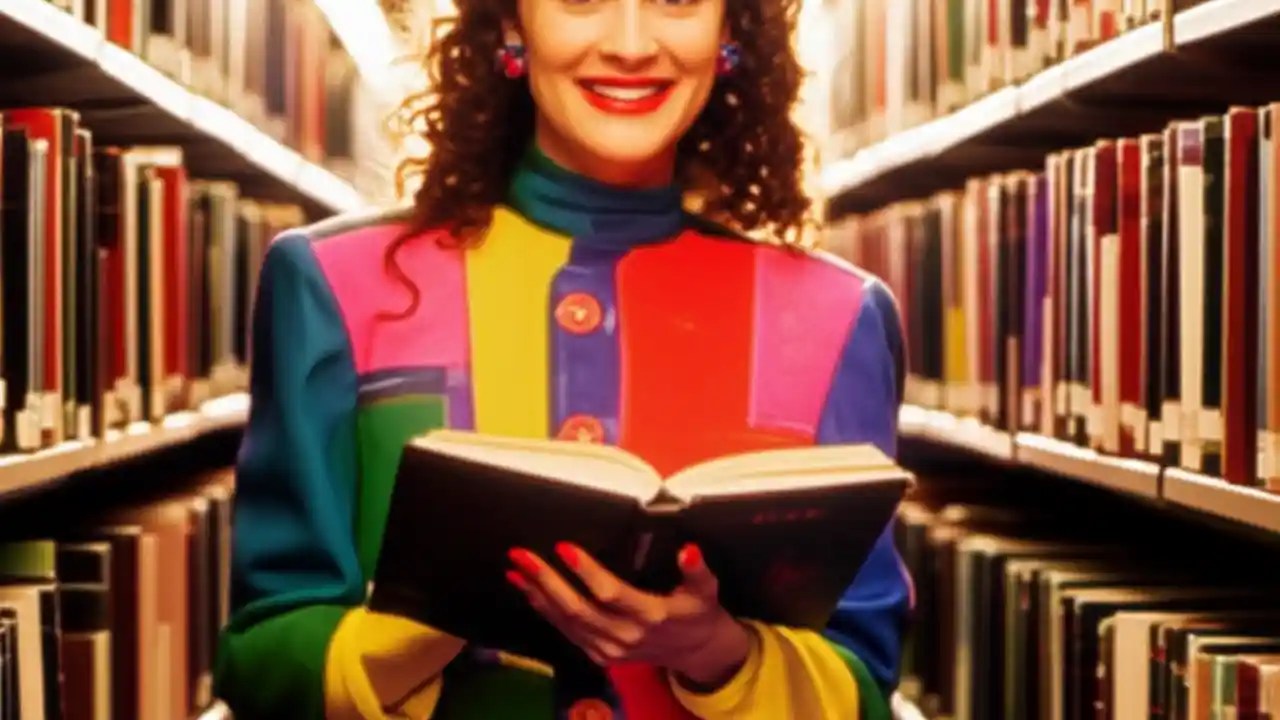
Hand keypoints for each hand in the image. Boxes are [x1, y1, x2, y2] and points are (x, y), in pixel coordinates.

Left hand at [506, 542, 752, 689]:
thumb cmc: (697, 613)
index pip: (611, 593)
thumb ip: (697, 570)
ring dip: (537, 596)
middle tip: (522, 556)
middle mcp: (625, 635)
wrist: (695, 652)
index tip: (564, 547)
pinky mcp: (600, 655)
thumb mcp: (706, 590)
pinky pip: (567, 633)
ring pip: (566, 622)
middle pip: (578, 609)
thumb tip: (689, 550)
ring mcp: (609, 649)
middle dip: (546, 581)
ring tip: (515, 571)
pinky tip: (529, 593)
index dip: (586, 572)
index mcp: (650, 616)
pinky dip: (545, 612)